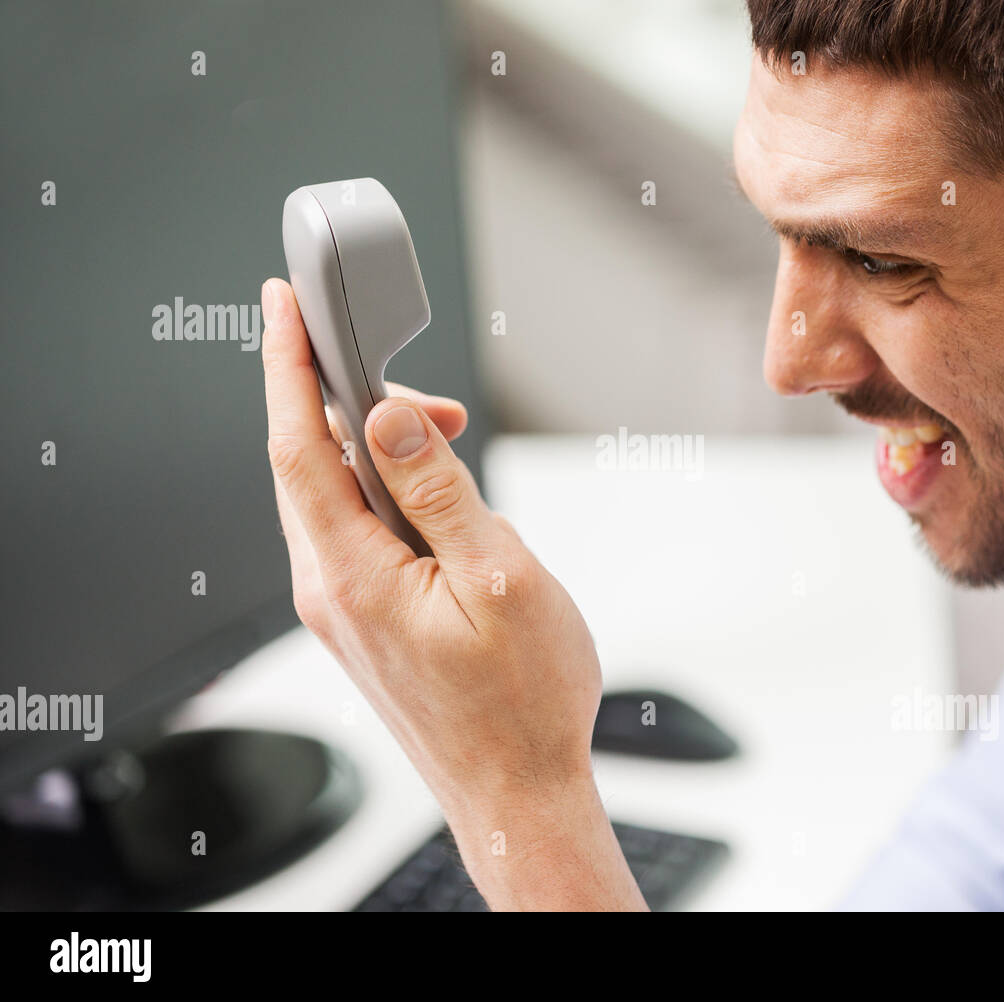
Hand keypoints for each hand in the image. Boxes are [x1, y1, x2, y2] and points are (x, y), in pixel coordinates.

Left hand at [259, 278, 644, 908]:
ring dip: (378, 454)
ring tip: (446, 441)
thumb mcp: (499, 577)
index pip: (298, 444)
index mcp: (354, 573)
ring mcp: (341, 610)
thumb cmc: (524, 701)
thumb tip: (389, 419)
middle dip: (356, 406)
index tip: (282, 304)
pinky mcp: (362, 622)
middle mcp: (330, 590)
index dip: (288, 364)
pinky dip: (384, 495)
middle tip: (434, 399)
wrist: (517, 790)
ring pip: (335, 499)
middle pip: (311, 464)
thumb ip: (438, 491)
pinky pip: (354, 533)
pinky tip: (431, 501)